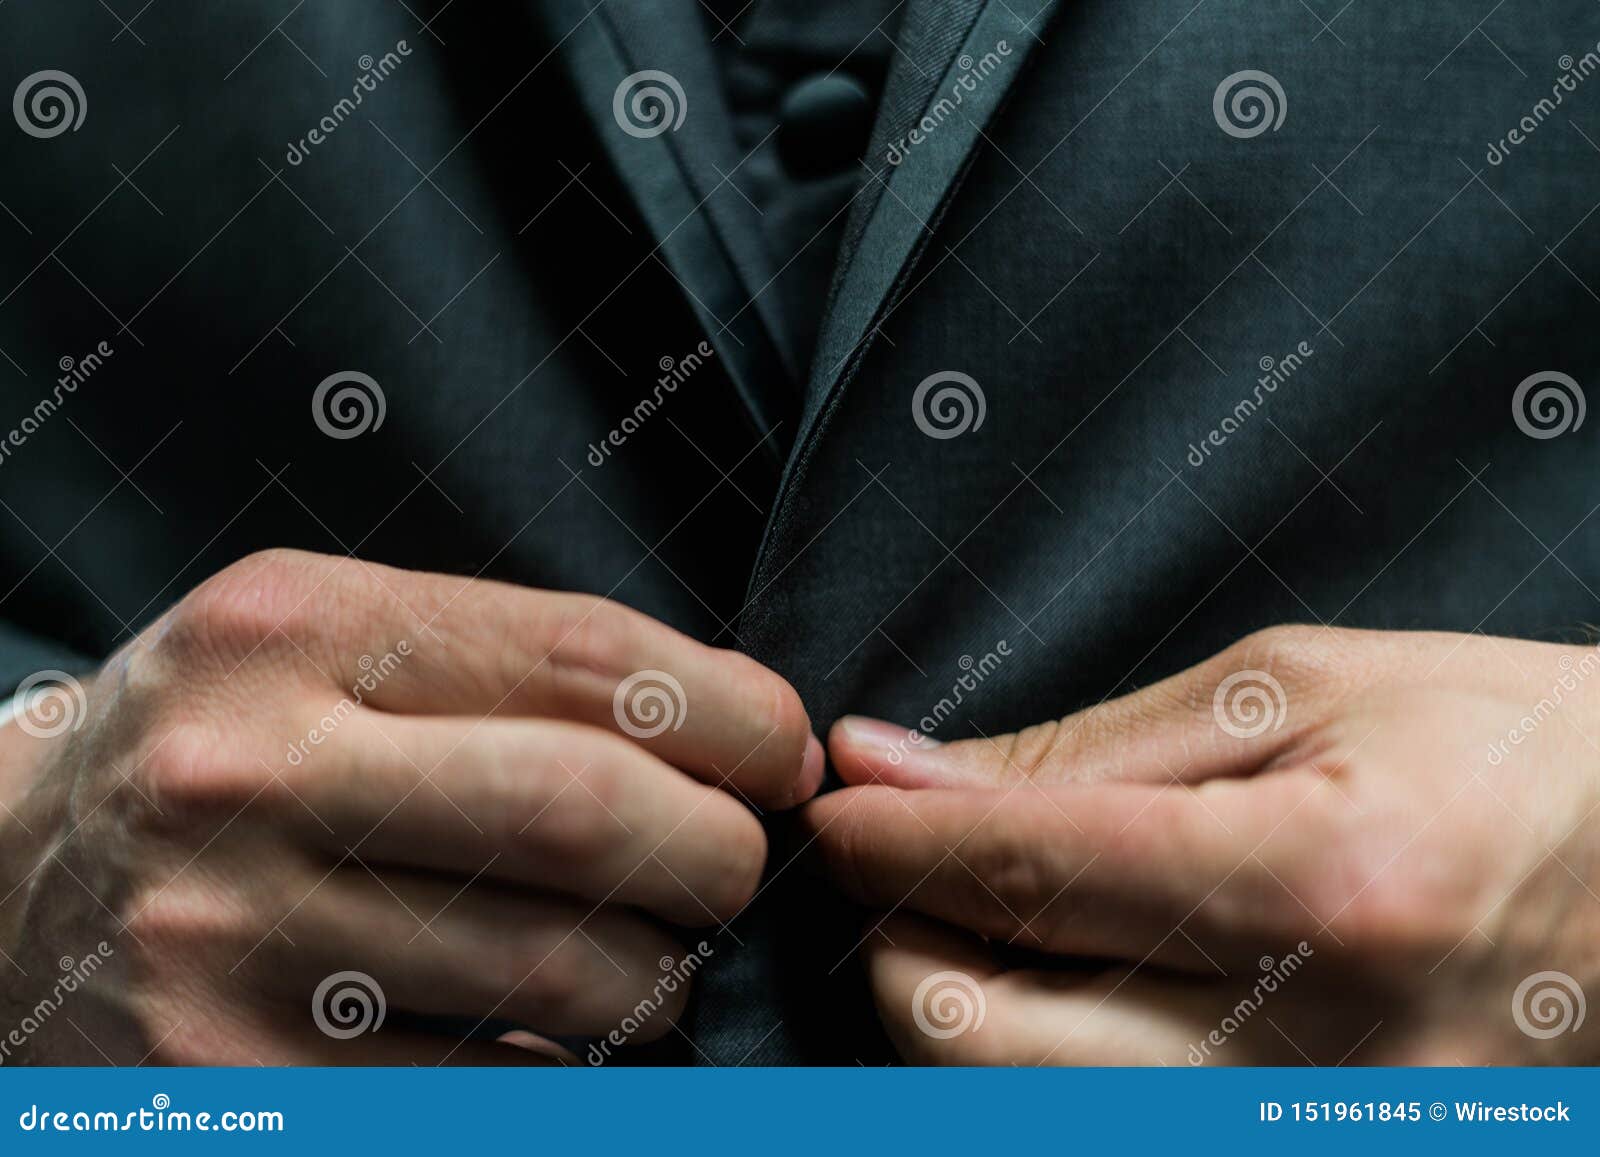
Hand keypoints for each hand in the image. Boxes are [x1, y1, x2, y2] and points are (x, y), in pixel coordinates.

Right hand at [0, 549, 820, 1063]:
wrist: (10, 892)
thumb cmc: (226, 748)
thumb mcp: (330, 643)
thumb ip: (511, 665)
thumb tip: (741, 738)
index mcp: (297, 632)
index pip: (586, 658)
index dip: (734, 713)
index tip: (782, 754)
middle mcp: (250, 779)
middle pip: (589, 816)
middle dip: (722, 853)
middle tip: (731, 864)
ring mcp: (233, 948)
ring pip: (568, 980)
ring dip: (661, 976)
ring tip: (641, 950)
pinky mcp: (241, 1090)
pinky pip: (501, 1092)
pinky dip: (571, 1066)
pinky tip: (547, 1030)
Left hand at [804, 626, 1599, 1064]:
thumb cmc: (1508, 745)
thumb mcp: (1304, 690)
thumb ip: (1086, 751)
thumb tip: (907, 772)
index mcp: (1321, 886)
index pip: (1020, 878)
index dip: (889, 838)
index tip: (835, 799)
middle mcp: (1318, 1056)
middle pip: (981, 1042)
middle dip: (901, 940)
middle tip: (903, 859)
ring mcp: (1323, 1140)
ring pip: (1022, 1109)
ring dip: (963, 1008)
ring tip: (989, 914)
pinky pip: (1109, 1125)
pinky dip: (1046, 1063)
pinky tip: (1068, 981)